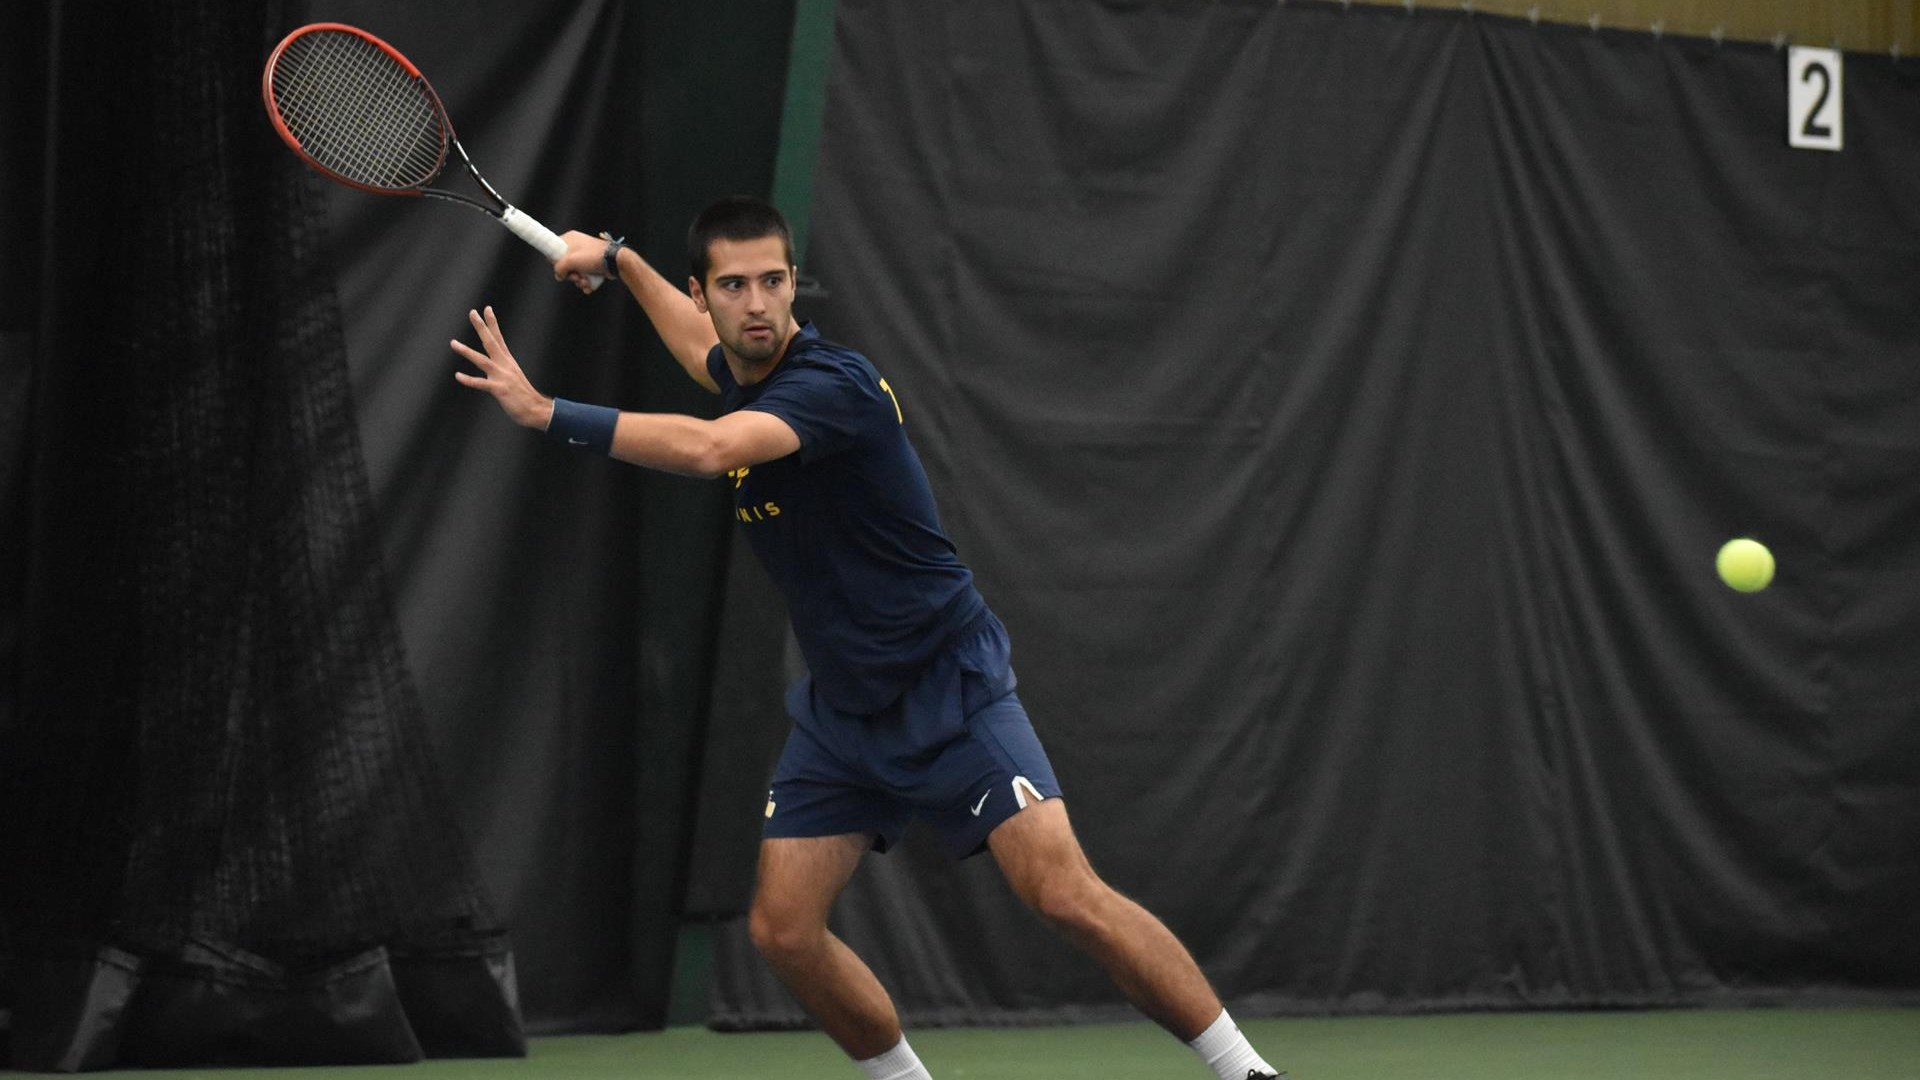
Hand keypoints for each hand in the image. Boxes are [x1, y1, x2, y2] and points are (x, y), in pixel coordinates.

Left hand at [451, 306, 552, 428]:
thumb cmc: (524, 396)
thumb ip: (503, 370)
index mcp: (508, 362)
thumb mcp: (513, 378)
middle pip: (491, 342)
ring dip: (466, 351)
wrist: (536, 410)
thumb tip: (494, 367)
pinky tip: (458, 375)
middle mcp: (505, 365)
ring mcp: (502, 376)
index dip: (492, 323)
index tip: (486, 309)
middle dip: (481, 327)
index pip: (499, 338)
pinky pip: (481, 383)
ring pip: (481, 360)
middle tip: (472, 313)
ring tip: (453, 343)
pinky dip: (469, 379)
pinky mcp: (499, 389)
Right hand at [553, 230, 610, 293]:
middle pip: (565, 264)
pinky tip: (589, 284)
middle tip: (576, 276)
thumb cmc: (594, 256)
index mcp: (570, 239)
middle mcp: (577, 247)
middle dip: (570, 274)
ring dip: (578, 280)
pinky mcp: (592, 265)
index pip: (554, 249)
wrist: (615, 261)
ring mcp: (585, 256)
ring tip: (585, 281)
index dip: (555, 260)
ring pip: (574, 272)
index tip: (560, 267)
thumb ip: (559, 268)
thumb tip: (559, 275)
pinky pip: (583, 275)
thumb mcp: (571, 260)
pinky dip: (585, 282)